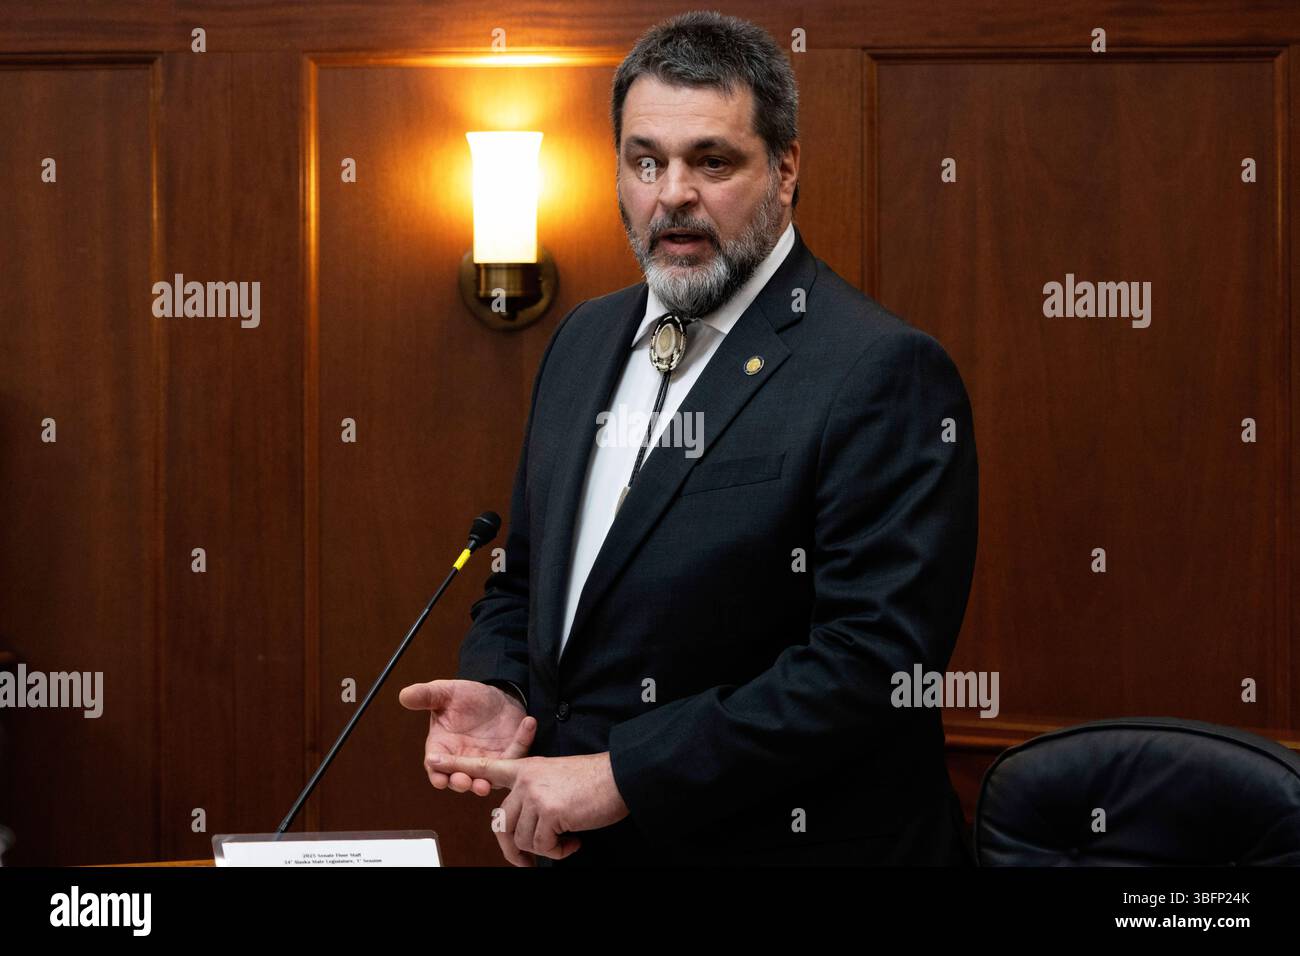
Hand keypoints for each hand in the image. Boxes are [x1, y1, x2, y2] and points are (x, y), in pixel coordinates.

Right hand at [398, 679, 536, 796]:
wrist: (493, 694)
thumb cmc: (464, 697)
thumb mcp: (445, 692)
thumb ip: (426, 695)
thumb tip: (404, 695)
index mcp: (443, 748)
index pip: (436, 767)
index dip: (437, 775)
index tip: (439, 780)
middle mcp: (464, 760)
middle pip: (460, 779)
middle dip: (463, 783)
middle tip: (467, 783)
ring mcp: (487, 761)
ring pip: (487, 778)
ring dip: (489, 780)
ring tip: (489, 781)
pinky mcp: (509, 754)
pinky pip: (517, 753)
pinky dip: (523, 740)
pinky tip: (528, 722)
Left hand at [431, 752, 629, 862]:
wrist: (619, 776)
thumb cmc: (592, 782)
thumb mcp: (555, 780)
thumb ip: (532, 797)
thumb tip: (523, 832)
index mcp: (525, 768)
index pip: (486, 767)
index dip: (459, 766)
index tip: (433, 760)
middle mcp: (525, 779)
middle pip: (503, 823)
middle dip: (515, 849)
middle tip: (527, 862)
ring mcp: (534, 794)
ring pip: (522, 838)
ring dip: (546, 848)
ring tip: (567, 840)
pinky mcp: (548, 810)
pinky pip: (542, 846)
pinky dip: (558, 851)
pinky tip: (574, 841)